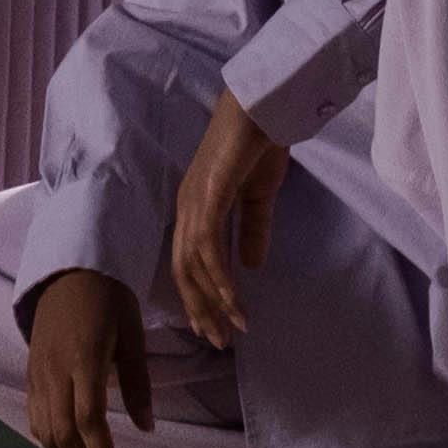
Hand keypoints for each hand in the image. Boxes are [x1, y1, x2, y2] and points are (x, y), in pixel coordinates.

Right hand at [21, 267, 146, 447]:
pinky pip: (34, 415)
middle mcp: (55, 371)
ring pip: (44, 429)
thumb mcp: (132, 336)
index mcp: (84, 361)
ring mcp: (38, 372)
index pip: (89, 423)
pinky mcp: (30, 371)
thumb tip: (146, 427)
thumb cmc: (109, 297)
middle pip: (63, 434)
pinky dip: (49, 438)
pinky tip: (68, 445)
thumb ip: (137, 384)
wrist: (68, 268)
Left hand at [163, 91, 287, 351]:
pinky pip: (209, 249)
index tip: (214, 326)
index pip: (187, 262)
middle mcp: (186, 207)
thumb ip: (253, 228)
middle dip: (201, 309)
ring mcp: (193, 202)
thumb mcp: (259, 195)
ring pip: (193, 266)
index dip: (198, 296)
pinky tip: (236, 302)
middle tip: (219, 342)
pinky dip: (221, 279)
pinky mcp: (208, 197)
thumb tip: (251, 266)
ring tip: (233, 330)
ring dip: (213, 302)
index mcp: (194, 206)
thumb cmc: (260, 143)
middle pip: (183, 271)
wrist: (265, 106)